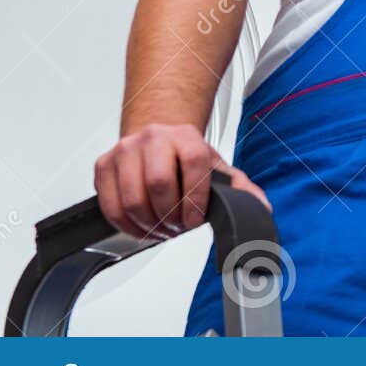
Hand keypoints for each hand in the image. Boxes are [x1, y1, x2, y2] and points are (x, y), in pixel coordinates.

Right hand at [94, 122, 268, 238]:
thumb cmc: (186, 159)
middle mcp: (153, 137)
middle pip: (158, 182)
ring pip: (132, 197)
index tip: (195, 219)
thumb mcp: (216, 168)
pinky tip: (141, 228)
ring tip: (162, 230)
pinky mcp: (103, 165)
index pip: (193, 163)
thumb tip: (262, 209)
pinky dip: (126, 225)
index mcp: (186, 135)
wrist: (156, 141)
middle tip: (177, 227)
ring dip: (149, 225)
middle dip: (170, 215)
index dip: (195, 197)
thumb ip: (239, 188)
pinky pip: (110, 204)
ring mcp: (125, 150)